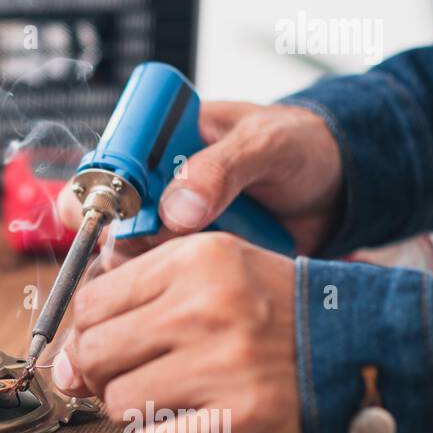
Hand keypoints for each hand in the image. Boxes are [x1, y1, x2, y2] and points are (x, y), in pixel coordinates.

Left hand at [51, 232, 302, 432]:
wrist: (372, 349)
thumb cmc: (284, 312)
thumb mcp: (217, 272)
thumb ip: (140, 299)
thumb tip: (66, 360)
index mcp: (197, 258)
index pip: (91, 302)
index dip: (87, 332)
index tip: (105, 346)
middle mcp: (206, 307)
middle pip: (94, 352)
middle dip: (101, 374)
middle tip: (131, 377)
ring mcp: (223, 365)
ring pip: (117, 402)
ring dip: (133, 412)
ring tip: (171, 400)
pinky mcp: (241, 421)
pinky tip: (181, 432)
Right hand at [57, 101, 343, 266]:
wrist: (339, 186)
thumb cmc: (297, 146)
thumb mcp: (264, 144)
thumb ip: (220, 169)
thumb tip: (174, 209)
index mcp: (156, 144)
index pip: (101, 171)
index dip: (94, 197)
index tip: (118, 216)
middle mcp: (153, 190)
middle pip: (109, 227)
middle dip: (132, 242)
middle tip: (176, 237)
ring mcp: (172, 231)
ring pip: (136, 263)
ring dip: (164, 268)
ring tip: (213, 249)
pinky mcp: (194, 266)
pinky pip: (174, 286)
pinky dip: (188, 289)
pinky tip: (220, 276)